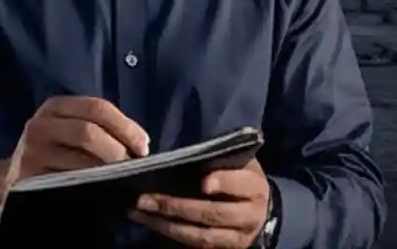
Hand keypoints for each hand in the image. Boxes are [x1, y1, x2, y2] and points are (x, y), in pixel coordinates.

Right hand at [3, 96, 150, 187]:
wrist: (14, 178)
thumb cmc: (54, 151)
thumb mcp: (68, 128)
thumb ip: (98, 127)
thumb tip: (140, 142)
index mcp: (54, 106)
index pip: (96, 107)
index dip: (125, 126)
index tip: (144, 147)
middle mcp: (40, 124)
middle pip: (88, 131)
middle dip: (117, 150)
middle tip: (133, 167)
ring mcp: (33, 152)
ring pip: (80, 161)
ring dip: (108, 173)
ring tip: (121, 180)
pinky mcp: (31, 178)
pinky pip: (70, 183)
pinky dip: (92, 187)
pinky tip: (102, 191)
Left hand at [127, 158, 269, 247]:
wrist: (258, 210)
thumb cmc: (239, 176)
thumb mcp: (236, 163)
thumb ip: (217, 160)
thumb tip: (184, 156)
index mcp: (254, 188)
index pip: (241, 185)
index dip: (224, 183)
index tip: (204, 183)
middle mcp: (249, 216)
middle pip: (213, 213)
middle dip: (177, 207)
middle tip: (145, 199)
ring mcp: (236, 238)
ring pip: (201, 235)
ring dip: (166, 225)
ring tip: (139, 212)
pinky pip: (195, 245)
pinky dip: (169, 234)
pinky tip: (149, 222)